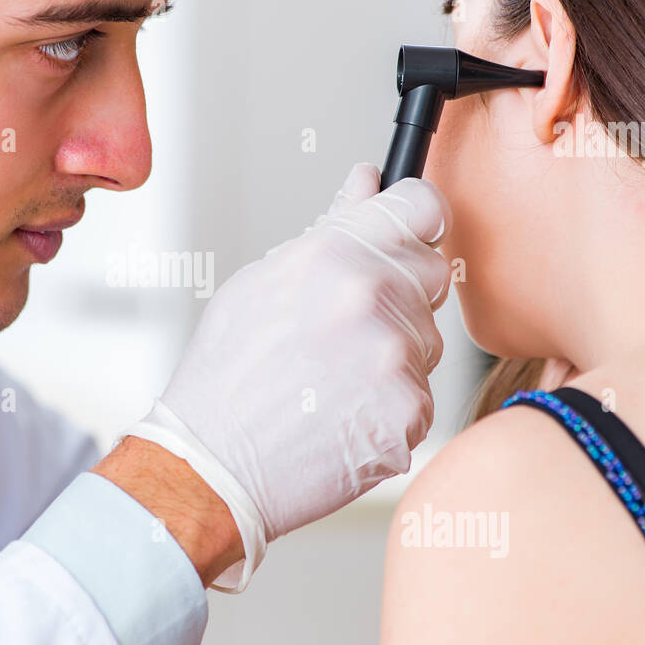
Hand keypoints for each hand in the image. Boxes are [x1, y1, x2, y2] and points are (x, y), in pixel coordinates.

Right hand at [117, 163, 452, 591]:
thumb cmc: (227, 375)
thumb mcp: (263, 282)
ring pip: (427, 342)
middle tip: (344, 331)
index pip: (422, 206)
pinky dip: (390, 409)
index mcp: (334, 254)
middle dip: (401, 295)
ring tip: (332, 381)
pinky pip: (421, 398)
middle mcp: (372, 299)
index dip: (417, 221)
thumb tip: (367, 181)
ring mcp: (395, 359)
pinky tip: (343, 416)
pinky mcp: (409, 414)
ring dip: (393, 356)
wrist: (212, 463)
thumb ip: (331, 229)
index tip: (410, 235)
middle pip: (433, 274)